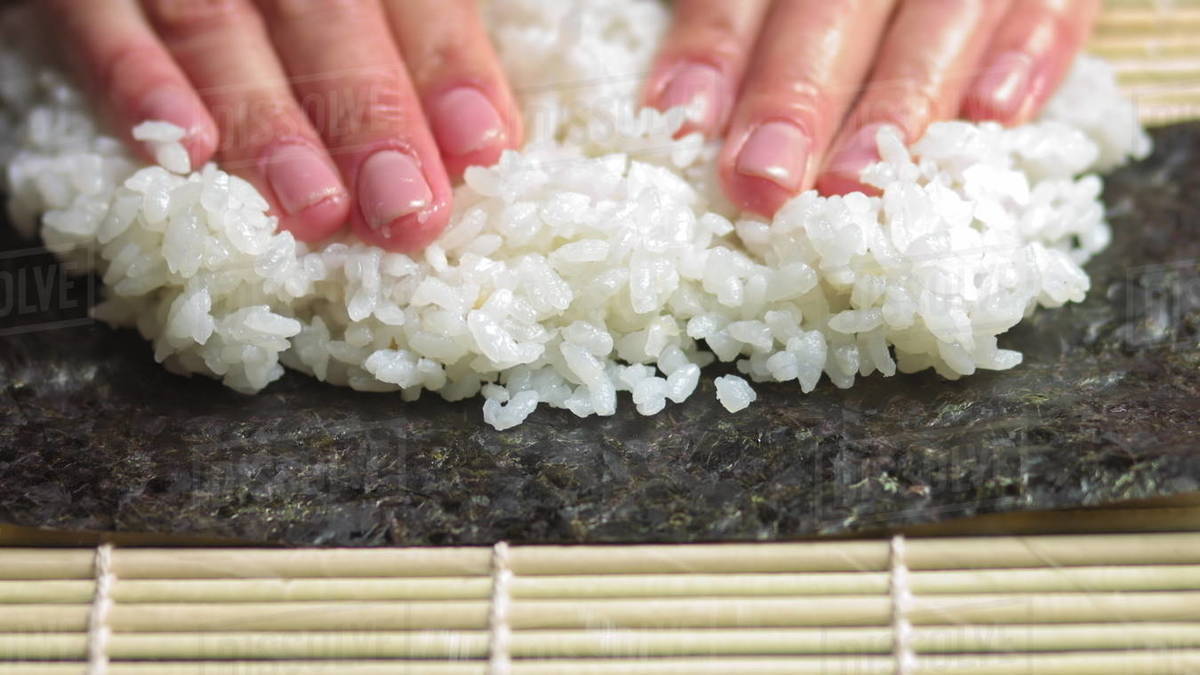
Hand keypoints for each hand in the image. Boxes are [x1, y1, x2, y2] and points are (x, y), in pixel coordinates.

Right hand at [46, 0, 522, 251]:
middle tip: (405, 210)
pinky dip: (139, 81)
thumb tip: (479, 142)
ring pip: (217, 28)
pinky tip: (191, 149)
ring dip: (271, 124)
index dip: (446, 65)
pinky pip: (99, 21)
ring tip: (317, 210)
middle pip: (325, 14)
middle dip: (370, 115)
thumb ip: (415, 33)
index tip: (482, 147)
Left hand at [644, 0, 1099, 215]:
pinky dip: (1029, 52)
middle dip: (799, 93)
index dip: (715, 49)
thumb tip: (681, 119)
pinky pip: (1052, 3)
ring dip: (898, 99)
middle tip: (766, 182)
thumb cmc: (829, 3)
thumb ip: (738, 24)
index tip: (687, 121)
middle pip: (837, 2)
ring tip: (857, 181)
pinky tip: (998, 115)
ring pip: (941, 11)